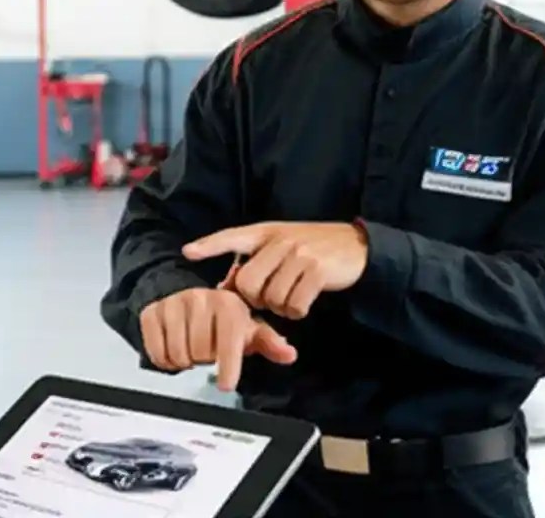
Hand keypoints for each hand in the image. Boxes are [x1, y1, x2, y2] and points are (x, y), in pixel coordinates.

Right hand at [140, 288, 296, 391]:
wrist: (188, 300)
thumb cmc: (223, 321)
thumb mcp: (248, 330)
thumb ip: (269, 343)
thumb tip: (288, 354)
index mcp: (228, 304)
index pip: (227, 341)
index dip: (228, 366)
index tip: (227, 385)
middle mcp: (200, 298)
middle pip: (200, 353)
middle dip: (204, 360)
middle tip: (207, 351)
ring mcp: (174, 303)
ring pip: (178, 354)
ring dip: (185, 361)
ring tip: (192, 350)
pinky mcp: (152, 312)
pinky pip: (156, 350)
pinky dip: (164, 359)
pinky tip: (173, 349)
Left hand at [184, 222, 368, 319]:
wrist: (356, 246)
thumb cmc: (312, 249)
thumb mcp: (280, 248)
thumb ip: (253, 264)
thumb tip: (224, 288)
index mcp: (266, 232)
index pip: (232, 236)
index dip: (209, 245)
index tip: (188, 252)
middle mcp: (280, 241)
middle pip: (247, 284)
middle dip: (255, 299)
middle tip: (271, 296)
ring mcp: (299, 255)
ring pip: (271, 299)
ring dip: (280, 307)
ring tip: (292, 295)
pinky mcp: (317, 271)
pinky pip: (295, 306)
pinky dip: (298, 311)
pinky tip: (305, 300)